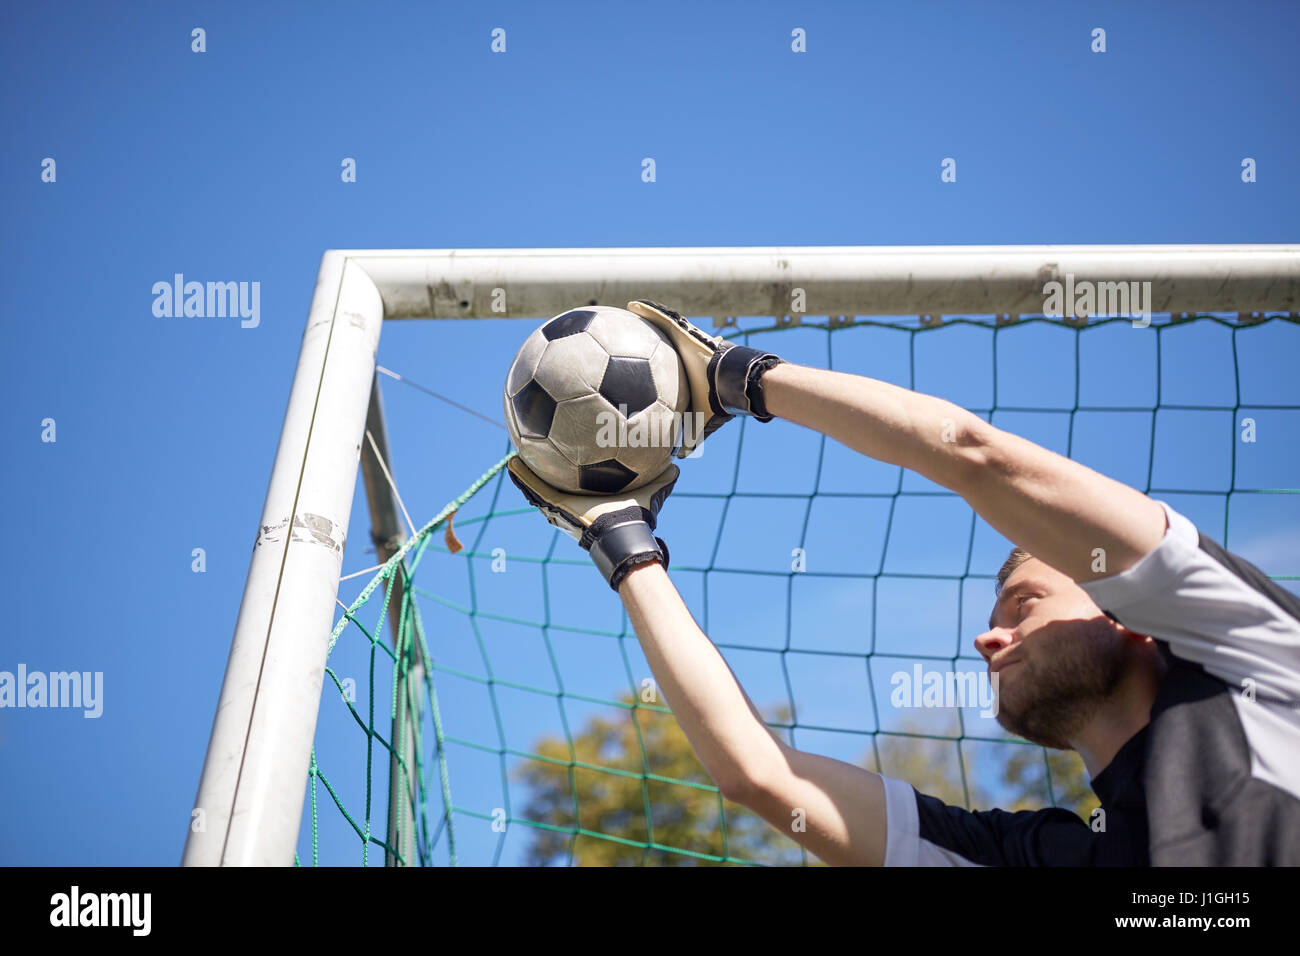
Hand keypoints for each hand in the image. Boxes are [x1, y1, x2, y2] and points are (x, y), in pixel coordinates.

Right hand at [507, 456, 677, 590]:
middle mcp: (573, 503)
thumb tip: (677, 465)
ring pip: (538, 487)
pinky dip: (521, 477)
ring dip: (527, 474)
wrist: (622, 531)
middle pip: (553, 485)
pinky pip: (534, 488)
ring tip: (515, 456)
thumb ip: (662, 479)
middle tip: (535, 454)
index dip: (571, 472)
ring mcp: (561, 505)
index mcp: (591, 500)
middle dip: (545, 472)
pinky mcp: (554, 504)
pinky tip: (511, 462)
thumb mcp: (649, 491)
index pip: (577, 484)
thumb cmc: (635, 516)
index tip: (568, 460)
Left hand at [626, 299, 783, 457]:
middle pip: (658, 342)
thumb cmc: (715, 401)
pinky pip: (662, 317)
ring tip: (627, 310)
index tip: (633, 368)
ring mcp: (683, 340)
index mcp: (681, 373)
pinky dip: (648, 310)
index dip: (650, 367)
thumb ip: (689, 436)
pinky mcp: (684, 332)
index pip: (662, 367)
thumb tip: (680, 457)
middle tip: (623, 334)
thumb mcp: (698, 421)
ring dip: (645, 317)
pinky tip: (633, 304)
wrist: (730, 383)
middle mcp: (681, 354)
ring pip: (660, 325)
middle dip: (644, 337)